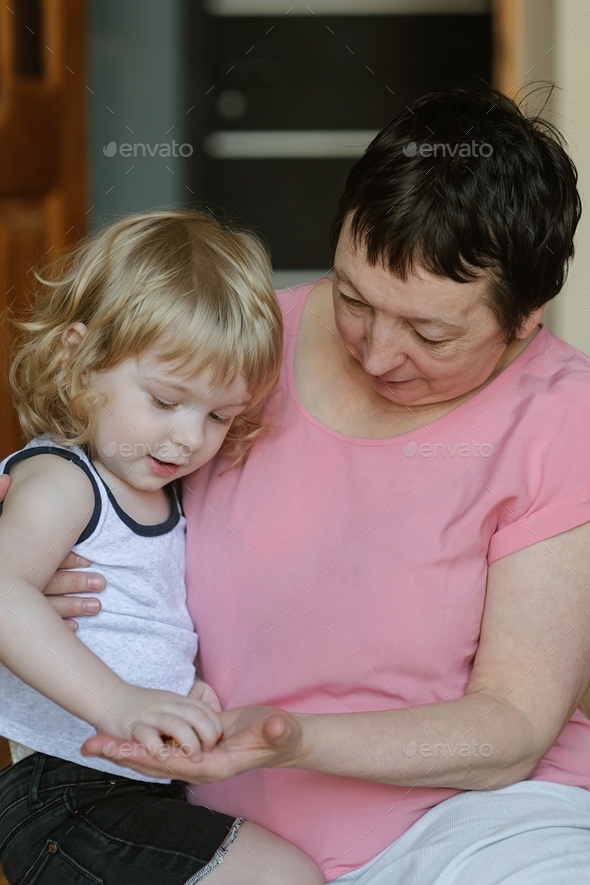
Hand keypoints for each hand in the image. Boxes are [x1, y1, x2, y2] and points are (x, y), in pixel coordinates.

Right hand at [0, 471, 103, 629]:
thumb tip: (5, 477)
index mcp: (10, 561)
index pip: (41, 561)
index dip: (67, 560)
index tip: (90, 559)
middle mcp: (10, 582)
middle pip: (47, 585)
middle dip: (77, 585)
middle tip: (103, 583)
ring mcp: (10, 603)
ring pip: (45, 609)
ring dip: (73, 608)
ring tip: (98, 606)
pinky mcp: (10, 621)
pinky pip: (35, 627)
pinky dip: (56, 626)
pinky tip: (74, 628)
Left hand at [82, 704, 304, 782]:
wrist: (282, 739)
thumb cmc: (281, 734)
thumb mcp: (282, 730)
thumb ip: (278, 731)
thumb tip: (275, 728)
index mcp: (214, 765)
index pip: (173, 763)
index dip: (146, 756)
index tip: (119, 749)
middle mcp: (199, 766)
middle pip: (155, 764)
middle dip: (123, 754)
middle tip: (91, 744)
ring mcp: (195, 758)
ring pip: (154, 757)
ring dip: (125, 750)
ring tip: (95, 741)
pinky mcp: (194, 747)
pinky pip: (163, 748)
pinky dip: (141, 743)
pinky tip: (121, 737)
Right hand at [95, 682, 223, 760]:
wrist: (109, 698)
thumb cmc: (142, 707)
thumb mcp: (168, 704)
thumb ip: (184, 714)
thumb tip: (208, 731)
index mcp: (177, 701)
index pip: (205, 710)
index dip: (215, 726)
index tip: (216, 741)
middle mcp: (167, 706)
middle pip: (196, 716)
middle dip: (207, 734)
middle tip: (207, 751)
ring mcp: (150, 715)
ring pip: (176, 725)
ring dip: (189, 741)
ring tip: (193, 755)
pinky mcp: (133, 726)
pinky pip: (147, 736)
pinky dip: (156, 747)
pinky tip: (163, 757)